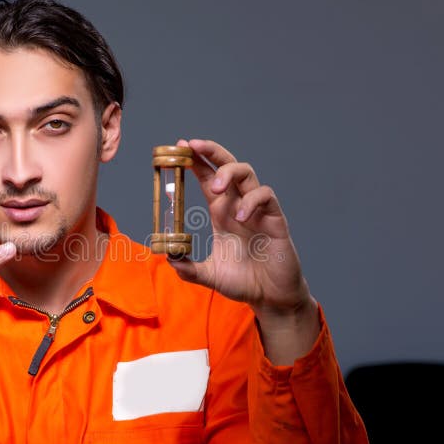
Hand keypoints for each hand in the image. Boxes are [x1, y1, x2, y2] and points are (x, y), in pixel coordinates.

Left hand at [168, 140, 318, 361]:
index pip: (208, 177)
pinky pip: (266, 197)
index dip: (196, 161)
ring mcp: (258, 210)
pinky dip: (252, 201)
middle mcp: (239, 205)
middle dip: (211, 151)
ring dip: (229, 173)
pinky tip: (241, 216)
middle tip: (192, 145)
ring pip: (247, 173)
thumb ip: (188, 268)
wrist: (270, 297)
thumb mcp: (208, 275)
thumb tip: (168, 258)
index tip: (179, 147)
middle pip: (227, 165)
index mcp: (222, 212)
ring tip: (215, 187)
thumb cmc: (243, 281)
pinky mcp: (275, 220)